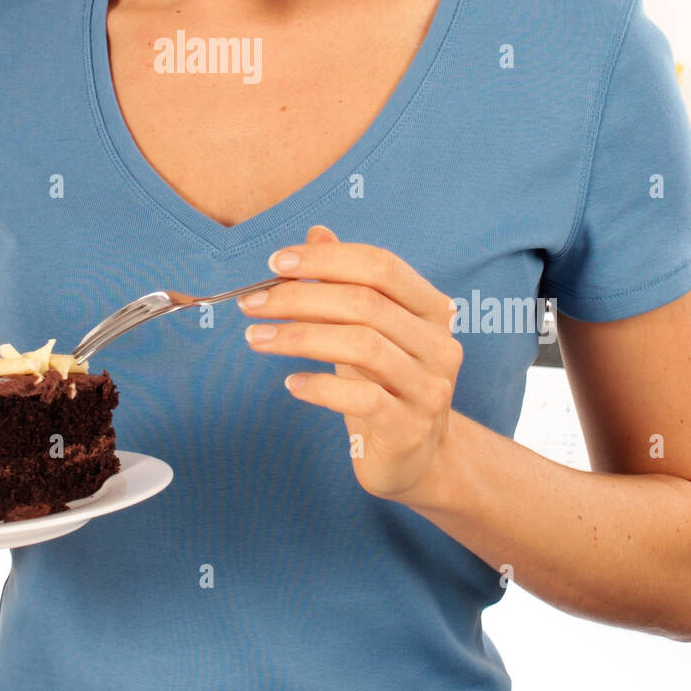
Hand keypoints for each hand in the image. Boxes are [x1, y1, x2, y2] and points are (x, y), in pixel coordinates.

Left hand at [238, 226, 462, 504]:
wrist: (416, 459)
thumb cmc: (384, 384)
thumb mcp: (366, 329)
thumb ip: (346, 282)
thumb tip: (317, 232)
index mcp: (432, 310)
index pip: (382, 266)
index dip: (327, 259)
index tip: (276, 263)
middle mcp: (439, 345)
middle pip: (365, 303)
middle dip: (300, 298)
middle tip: (251, 303)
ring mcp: (428, 388)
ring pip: (362, 345)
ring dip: (299, 336)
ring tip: (257, 337)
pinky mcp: (409, 428)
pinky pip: (361, 398)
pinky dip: (320, 386)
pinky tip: (291, 383)